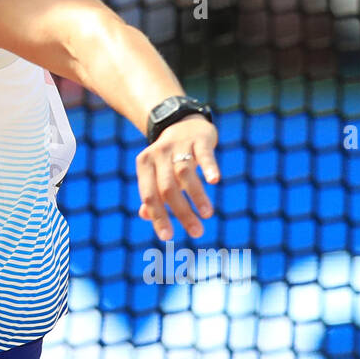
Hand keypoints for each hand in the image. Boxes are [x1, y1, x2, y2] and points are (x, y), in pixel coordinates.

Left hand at [135, 116, 219, 240]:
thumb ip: (152, 194)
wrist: (182, 122)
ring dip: (197, 196)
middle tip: (197, 232)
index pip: (149, 195)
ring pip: (185, 174)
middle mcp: (158, 154)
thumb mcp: (157, 173)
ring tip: (208, 215)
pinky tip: (214, 181)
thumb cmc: (169, 157)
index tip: (168, 237)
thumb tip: (145, 215)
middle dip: (182, 212)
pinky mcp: (198, 139)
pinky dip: (208, 167)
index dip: (158, 216)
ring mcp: (178, 145)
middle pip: (167, 188)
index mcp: (144, 165)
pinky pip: (203, 154)